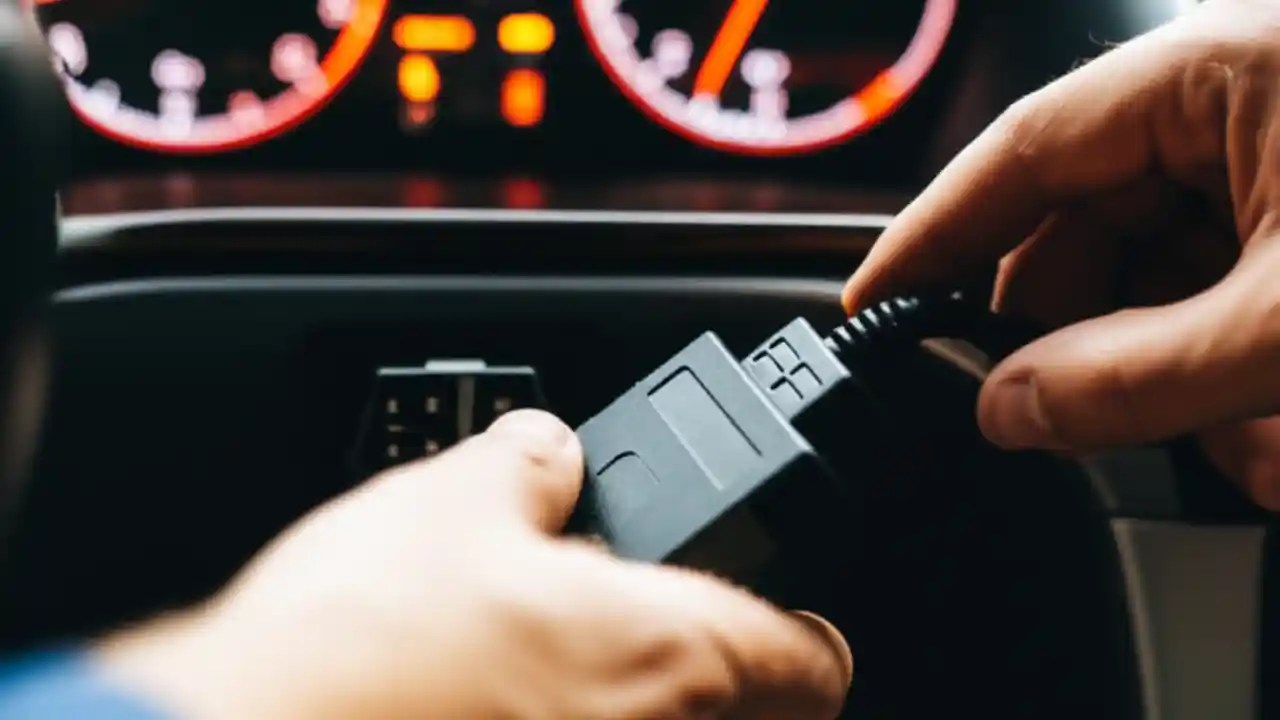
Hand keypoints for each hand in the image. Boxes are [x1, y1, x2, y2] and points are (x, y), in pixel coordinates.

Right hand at [94, 410, 851, 718]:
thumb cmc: (352, 651)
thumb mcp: (446, 501)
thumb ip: (527, 465)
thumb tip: (543, 452)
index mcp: (670, 658)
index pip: (815, 664)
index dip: (807, 633)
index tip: (786, 622)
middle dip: (721, 682)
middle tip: (654, 637)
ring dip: (637, 714)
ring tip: (559, 674)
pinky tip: (501, 710)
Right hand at [842, 0, 1279, 509]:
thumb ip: (1131, 379)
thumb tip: (1008, 408)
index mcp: (1218, 68)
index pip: (1022, 148)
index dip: (934, 235)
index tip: (872, 303)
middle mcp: (1237, 94)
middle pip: (1083, 216)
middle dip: (1069, 329)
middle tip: (1044, 408)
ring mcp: (1279, 147)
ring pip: (1155, 259)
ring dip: (1162, 357)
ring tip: (1219, 434)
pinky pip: (1222, 274)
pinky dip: (1219, 350)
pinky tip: (1258, 418)